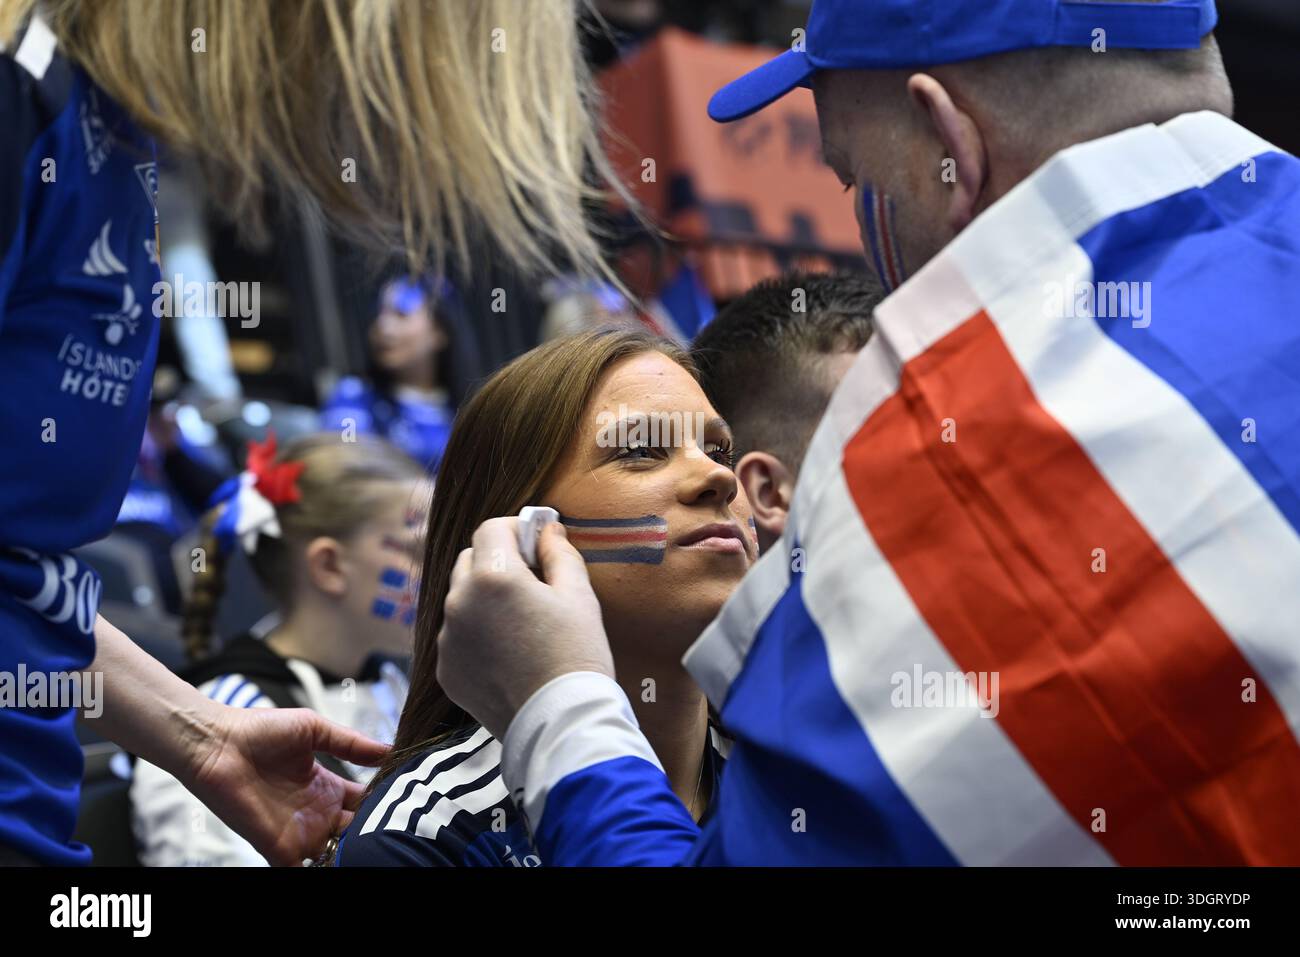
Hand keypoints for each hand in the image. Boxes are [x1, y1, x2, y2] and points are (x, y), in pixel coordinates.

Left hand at [181, 705, 387, 865]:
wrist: (217, 744)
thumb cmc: (260, 731)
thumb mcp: (315, 729)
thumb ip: (352, 744)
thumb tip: (391, 750)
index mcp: (328, 786)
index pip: (366, 803)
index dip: (386, 803)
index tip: (410, 801)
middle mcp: (318, 813)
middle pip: (358, 831)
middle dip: (378, 831)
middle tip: (403, 831)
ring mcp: (300, 833)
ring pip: (339, 853)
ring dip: (358, 852)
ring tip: (384, 850)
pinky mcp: (279, 848)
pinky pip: (305, 870)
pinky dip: (327, 868)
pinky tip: (347, 860)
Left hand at [437, 517, 612, 738]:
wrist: (560, 724)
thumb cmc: (576, 655)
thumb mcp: (579, 596)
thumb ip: (560, 553)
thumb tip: (548, 530)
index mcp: (492, 577)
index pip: (491, 529)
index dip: (516, 530)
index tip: (536, 543)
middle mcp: (459, 602)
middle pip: (470, 559)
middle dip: (498, 561)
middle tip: (532, 581)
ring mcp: (448, 638)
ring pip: (461, 598)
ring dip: (485, 598)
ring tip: (521, 623)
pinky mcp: (446, 669)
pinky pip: (457, 635)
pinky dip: (477, 634)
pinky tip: (508, 652)